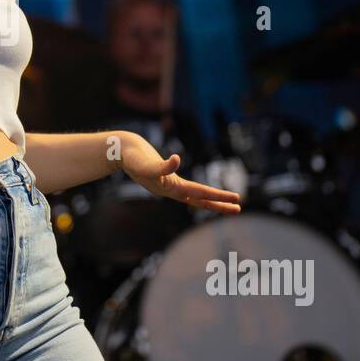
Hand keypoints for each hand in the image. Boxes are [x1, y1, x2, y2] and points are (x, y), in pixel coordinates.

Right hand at [118, 135, 241, 213]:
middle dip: (219, 204)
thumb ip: (162, 164)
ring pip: (195, 197)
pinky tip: (203, 194)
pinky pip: (187, 190)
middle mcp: (172, 190)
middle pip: (200, 200)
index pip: (200, 193)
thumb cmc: (133, 157)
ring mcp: (168, 187)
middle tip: (238, 208)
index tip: (235, 199)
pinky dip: (198, 193)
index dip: (218, 196)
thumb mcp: (147, 162)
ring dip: (211, 200)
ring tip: (226, 203)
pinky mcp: (166, 181)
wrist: (121, 153)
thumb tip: (175, 159)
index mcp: (171, 187)